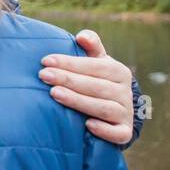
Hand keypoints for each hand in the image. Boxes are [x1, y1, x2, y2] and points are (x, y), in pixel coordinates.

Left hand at [40, 29, 133, 145]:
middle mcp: (125, 92)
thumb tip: (82, 36)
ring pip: (104, 108)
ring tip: (54, 94)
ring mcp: (126, 113)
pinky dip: (105, 130)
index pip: (94, 66)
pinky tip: (87, 125)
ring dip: (79, 101)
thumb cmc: (96, 80)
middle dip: (68, 80)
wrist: (114, 110)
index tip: (45, 61)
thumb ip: (91, 46)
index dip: (69, 63)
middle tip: (43, 76)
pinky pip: (119, 134)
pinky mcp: (124, 132)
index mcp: (118, 72)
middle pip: (96, 86)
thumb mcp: (97, 61)